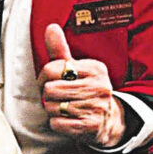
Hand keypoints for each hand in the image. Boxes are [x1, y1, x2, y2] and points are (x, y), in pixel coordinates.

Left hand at [37, 24, 125, 147]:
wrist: (109, 120)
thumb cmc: (87, 90)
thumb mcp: (77, 68)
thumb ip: (61, 49)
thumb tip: (51, 27)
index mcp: (94, 69)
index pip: (52, 69)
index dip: (43, 77)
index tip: (50, 81)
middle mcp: (98, 87)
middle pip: (50, 89)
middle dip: (48, 95)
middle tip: (58, 97)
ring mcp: (95, 107)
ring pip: (51, 107)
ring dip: (53, 110)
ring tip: (65, 108)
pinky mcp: (89, 126)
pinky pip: (56, 123)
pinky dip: (57, 123)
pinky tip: (68, 119)